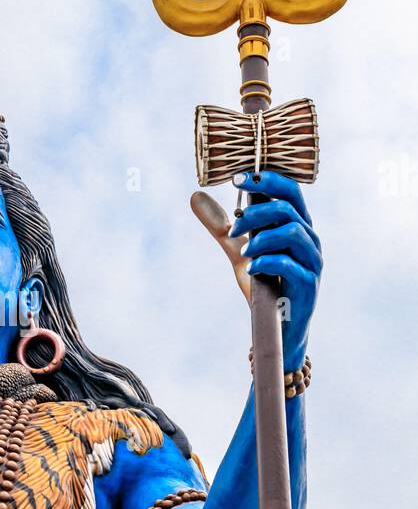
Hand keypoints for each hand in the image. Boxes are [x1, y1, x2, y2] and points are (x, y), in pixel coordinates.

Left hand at [229, 170, 321, 367]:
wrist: (279, 329)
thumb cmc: (265, 286)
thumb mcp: (240, 251)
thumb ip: (222, 227)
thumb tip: (195, 196)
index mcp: (298, 226)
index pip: (290, 192)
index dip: (266, 180)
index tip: (236, 180)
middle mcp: (310, 240)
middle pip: (288, 208)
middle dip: (255, 213)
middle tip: (233, 227)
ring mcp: (312, 261)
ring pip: (292, 232)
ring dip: (260, 237)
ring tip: (243, 251)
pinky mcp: (308, 284)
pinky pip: (289, 263)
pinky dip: (265, 262)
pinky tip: (250, 268)